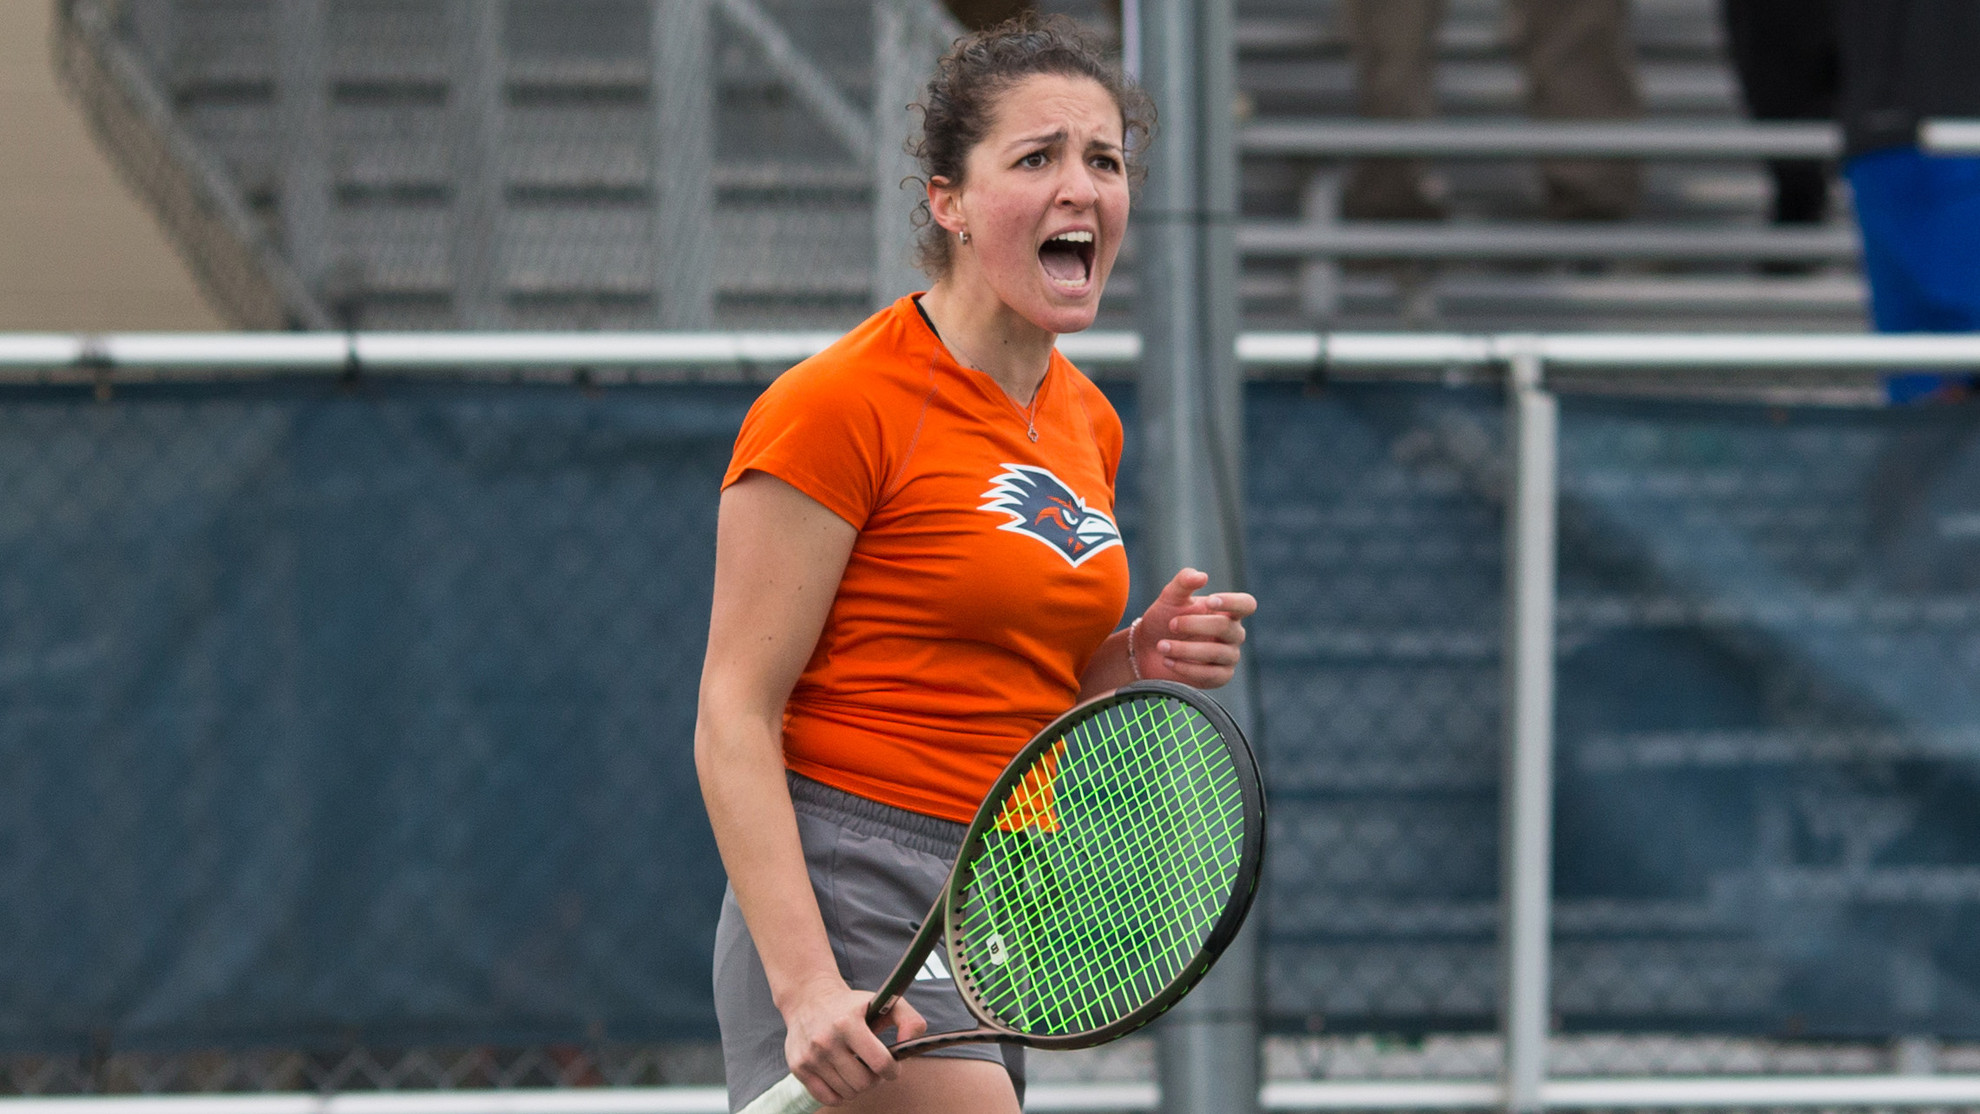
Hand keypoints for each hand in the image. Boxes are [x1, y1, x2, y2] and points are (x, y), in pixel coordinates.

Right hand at [779, 974, 926, 1104]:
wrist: (808, 998)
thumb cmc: (850, 1004)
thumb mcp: (883, 1001)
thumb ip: (909, 1019)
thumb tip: (911, 1044)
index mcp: (849, 1022)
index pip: (880, 1063)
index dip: (892, 1071)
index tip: (892, 1067)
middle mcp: (827, 1040)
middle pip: (864, 1082)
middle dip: (875, 1079)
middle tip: (873, 1067)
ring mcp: (811, 1055)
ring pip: (848, 1092)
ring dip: (857, 1085)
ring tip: (856, 1067)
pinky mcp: (799, 1067)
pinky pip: (828, 1098)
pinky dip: (840, 1093)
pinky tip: (842, 1077)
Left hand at [1133, 568, 1255, 688]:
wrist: (1147, 650)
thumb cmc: (1164, 620)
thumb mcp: (1170, 598)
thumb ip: (1184, 582)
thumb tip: (1202, 576)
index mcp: (1227, 612)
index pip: (1246, 604)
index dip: (1233, 602)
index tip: (1210, 601)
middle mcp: (1233, 634)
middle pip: (1226, 628)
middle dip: (1195, 625)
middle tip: (1171, 624)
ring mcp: (1228, 657)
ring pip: (1217, 653)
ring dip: (1185, 649)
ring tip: (1161, 646)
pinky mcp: (1219, 677)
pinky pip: (1210, 674)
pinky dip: (1186, 667)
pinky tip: (1167, 661)